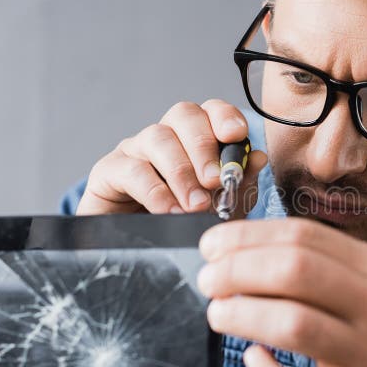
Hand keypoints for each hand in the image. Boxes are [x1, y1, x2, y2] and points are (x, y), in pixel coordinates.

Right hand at [76, 99, 266, 215]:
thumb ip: (241, 183)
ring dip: (181, 171)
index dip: (224, 116)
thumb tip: (258, 157)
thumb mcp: (222, 207)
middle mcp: (165, 136)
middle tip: (216, 179)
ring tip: (196, 204)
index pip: (211, 110)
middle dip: (204, 145)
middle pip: (183, 114)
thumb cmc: (186, 225)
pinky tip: (170, 211)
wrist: (144, 256)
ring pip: (157, 138)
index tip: (237, 135)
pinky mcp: (108, 171)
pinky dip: (155, 191)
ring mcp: (135, 150)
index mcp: (196, 138)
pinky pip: (131, 169)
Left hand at [198, 218, 366, 366]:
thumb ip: (326, 261)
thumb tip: (251, 249)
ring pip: (293, 324)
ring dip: (242, 315)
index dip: (249, 236)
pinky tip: (254, 360)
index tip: (215, 244)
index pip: (305, 236)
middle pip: (296, 271)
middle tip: (210, 279)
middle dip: (238, 270)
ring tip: (219, 314)